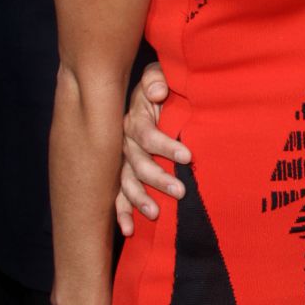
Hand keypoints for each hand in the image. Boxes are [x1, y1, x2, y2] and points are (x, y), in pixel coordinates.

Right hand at [115, 61, 188, 235]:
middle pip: (137, 163)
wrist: (149, 96)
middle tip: (181, 191)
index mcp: (134, 119)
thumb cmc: (160, 87)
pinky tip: (129, 229)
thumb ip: (158, 79)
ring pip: (127, 182)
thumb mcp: (160, 76)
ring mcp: (121, 160)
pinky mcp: (120, 174)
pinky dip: (121, 213)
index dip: (165, 145)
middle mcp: (124, 142)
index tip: (187, 156)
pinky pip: (116, 196)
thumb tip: (158, 91)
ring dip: (140, 199)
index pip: (146, 135)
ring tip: (156, 213)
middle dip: (158, 178)